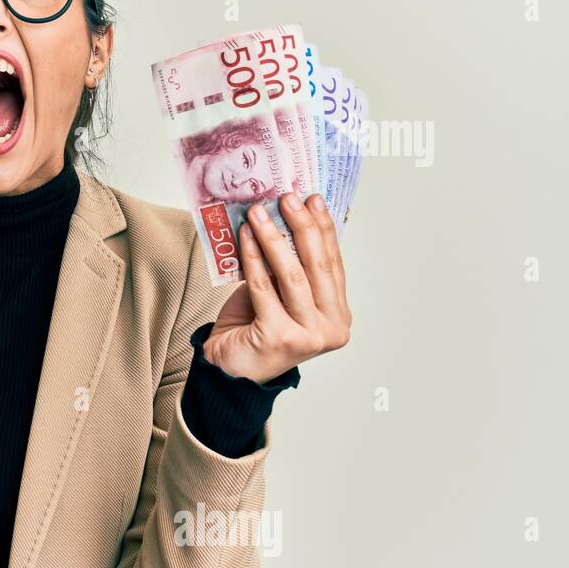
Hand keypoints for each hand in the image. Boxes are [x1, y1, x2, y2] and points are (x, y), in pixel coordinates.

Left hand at [203, 192, 351, 384]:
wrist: (230, 369)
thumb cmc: (256, 329)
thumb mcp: (281, 295)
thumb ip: (291, 268)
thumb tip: (286, 219)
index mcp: (337, 316)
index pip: (333, 264)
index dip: (324, 229)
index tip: (313, 200)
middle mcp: (330, 329)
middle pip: (317, 266)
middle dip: (302, 226)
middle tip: (288, 198)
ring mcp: (307, 336)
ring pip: (291, 274)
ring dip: (273, 237)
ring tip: (258, 212)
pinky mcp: (279, 337)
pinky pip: (263, 287)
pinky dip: (252, 257)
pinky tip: (244, 237)